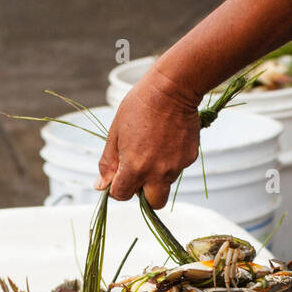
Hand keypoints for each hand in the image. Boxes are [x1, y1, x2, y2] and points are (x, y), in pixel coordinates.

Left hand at [95, 67, 200, 207]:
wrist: (172, 88)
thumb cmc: (139, 106)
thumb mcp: (116, 133)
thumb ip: (108, 163)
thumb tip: (101, 186)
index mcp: (135, 167)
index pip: (122, 195)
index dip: (117, 187)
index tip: (119, 174)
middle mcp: (158, 172)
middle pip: (152, 203)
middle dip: (144, 194)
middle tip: (139, 172)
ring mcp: (177, 166)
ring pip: (166, 183)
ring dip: (158, 174)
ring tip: (154, 146)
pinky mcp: (190, 157)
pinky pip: (178, 167)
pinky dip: (171, 160)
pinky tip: (167, 139)